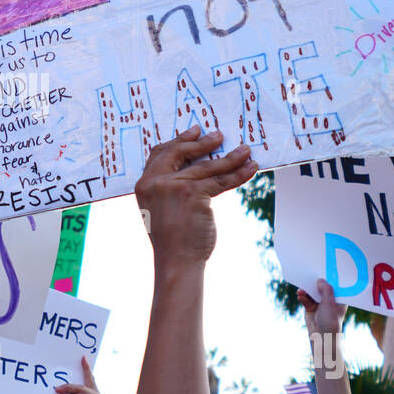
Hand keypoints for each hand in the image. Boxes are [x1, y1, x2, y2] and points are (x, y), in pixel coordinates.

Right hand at [133, 126, 255, 271]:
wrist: (176, 261)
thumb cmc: (172, 239)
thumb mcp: (163, 207)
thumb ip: (171, 186)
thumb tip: (199, 167)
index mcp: (144, 184)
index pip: (160, 153)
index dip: (178, 140)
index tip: (195, 132)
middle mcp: (155, 182)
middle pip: (181, 152)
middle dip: (202, 142)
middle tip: (220, 135)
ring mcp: (173, 186)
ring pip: (206, 166)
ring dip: (230, 157)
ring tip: (245, 151)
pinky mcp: (193, 194)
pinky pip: (220, 180)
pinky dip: (238, 174)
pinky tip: (250, 169)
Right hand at [298, 279, 344, 335]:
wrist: (321, 338)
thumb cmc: (330, 321)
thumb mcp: (329, 303)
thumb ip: (325, 290)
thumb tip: (320, 280)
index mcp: (339, 298)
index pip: (334, 285)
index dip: (329, 277)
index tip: (322, 268)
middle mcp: (330, 300)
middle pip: (321, 287)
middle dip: (315, 283)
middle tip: (308, 275)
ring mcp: (320, 304)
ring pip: (312, 293)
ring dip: (306, 291)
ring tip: (301, 290)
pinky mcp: (311, 308)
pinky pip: (306, 299)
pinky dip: (303, 297)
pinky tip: (300, 296)